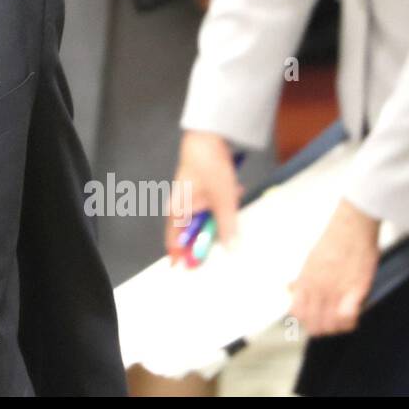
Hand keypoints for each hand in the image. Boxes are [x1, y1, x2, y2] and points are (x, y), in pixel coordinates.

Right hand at [164, 130, 242, 260]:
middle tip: (223, 248)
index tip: (187, 273)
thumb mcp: (223, 199)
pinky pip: (212, 204)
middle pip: (192, 232)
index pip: (173, 241)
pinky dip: (222, 205)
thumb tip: (230, 249)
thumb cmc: (208, 166)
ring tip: (231, 209)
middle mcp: (180, 206)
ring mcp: (191, 196)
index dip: (180, 257)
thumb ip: (227, 225)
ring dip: (219, 218)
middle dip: (208, 237)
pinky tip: (234, 194)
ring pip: (205, 217)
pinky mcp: (201, 187)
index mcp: (177, 211)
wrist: (208, 135)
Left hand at [290, 199, 380, 336]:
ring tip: (344, 321)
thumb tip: (289, 288)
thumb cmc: (333, 242)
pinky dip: (350, 322)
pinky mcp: (356, 289)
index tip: (313, 320)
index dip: (305, 321)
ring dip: (337, 328)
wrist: (351, 228)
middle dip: (321, 329)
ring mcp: (336, 290)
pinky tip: (354, 316)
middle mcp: (318, 288)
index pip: (297, 313)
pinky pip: (348, 317)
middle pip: (314, 323)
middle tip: (331, 324)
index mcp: (305, 281)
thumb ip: (302, 278)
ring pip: (330, 324)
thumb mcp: (310, 260)